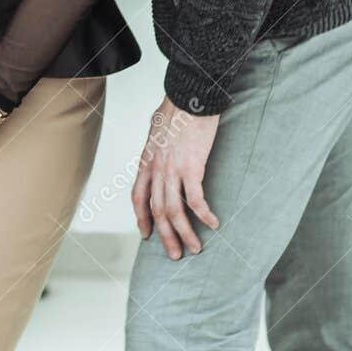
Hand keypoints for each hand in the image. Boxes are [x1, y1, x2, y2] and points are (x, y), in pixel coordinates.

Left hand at [131, 96, 221, 258]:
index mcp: (146, 160)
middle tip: (175, 254)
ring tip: (196, 248)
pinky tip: (213, 224)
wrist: (188, 95)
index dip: (141, 217)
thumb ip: (156, 145)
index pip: (138, 196)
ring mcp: (172, 169)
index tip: (146, 234)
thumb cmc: (175, 108)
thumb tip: (159, 149)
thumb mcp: (155, 129)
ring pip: (173, 211)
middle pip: (156, 210)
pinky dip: (204, 215)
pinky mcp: (191, 167)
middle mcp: (155, 168)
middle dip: (165, 236)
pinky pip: (196, 200)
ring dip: (185, 233)